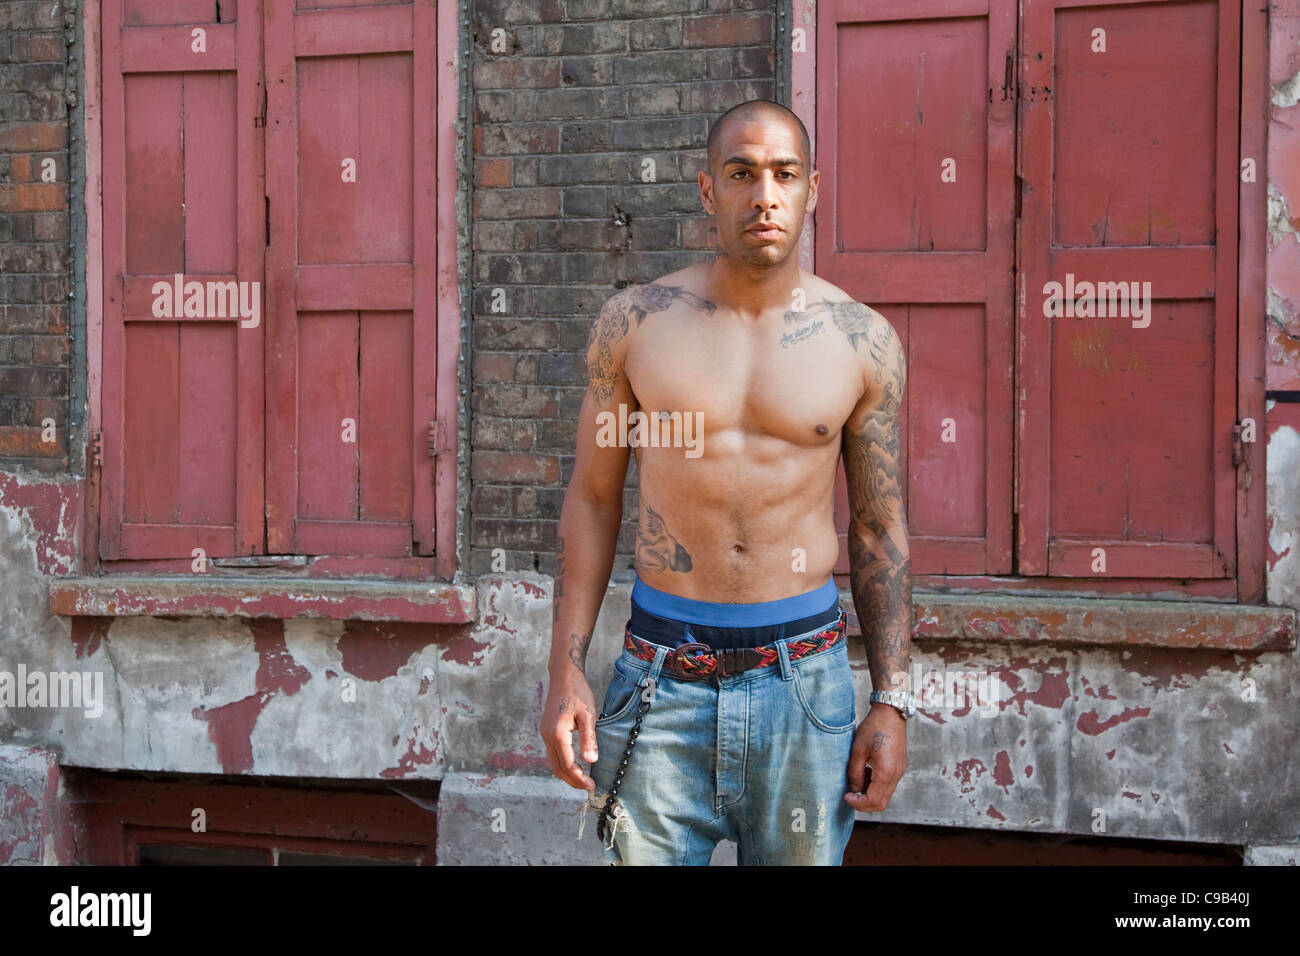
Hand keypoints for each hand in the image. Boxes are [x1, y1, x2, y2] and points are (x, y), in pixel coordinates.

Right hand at [540, 672, 598, 790]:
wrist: (564, 675)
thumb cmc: (577, 692)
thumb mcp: (588, 715)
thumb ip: (589, 739)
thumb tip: (591, 761)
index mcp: (557, 734)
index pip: (567, 765)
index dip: (579, 778)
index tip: (592, 785)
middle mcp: (547, 736)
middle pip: (558, 768)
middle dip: (572, 780)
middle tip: (588, 787)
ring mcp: (545, 734)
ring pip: (554, 762)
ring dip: (567, 774)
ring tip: (583, 779)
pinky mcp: (547, 730)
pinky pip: (554, 753)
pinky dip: (563, 763)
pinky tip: (575, 764)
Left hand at [844, 703, 906, 810]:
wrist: (890, 713)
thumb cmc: (874, 728)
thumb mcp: (858, 750)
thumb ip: (855, 773)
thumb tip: (854, 789)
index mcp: (886, 772)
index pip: (873, 800)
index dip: (858, 803)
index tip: (847, 796)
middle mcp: (896, 775)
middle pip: (881, 803)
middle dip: (864, 803)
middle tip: (850, 794)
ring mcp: (899, 771)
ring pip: (885, 795)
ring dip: (870, 794)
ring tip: (858, 779)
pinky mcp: (899, 767)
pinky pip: (888, 785)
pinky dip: (876, 785)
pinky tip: (867, 773)